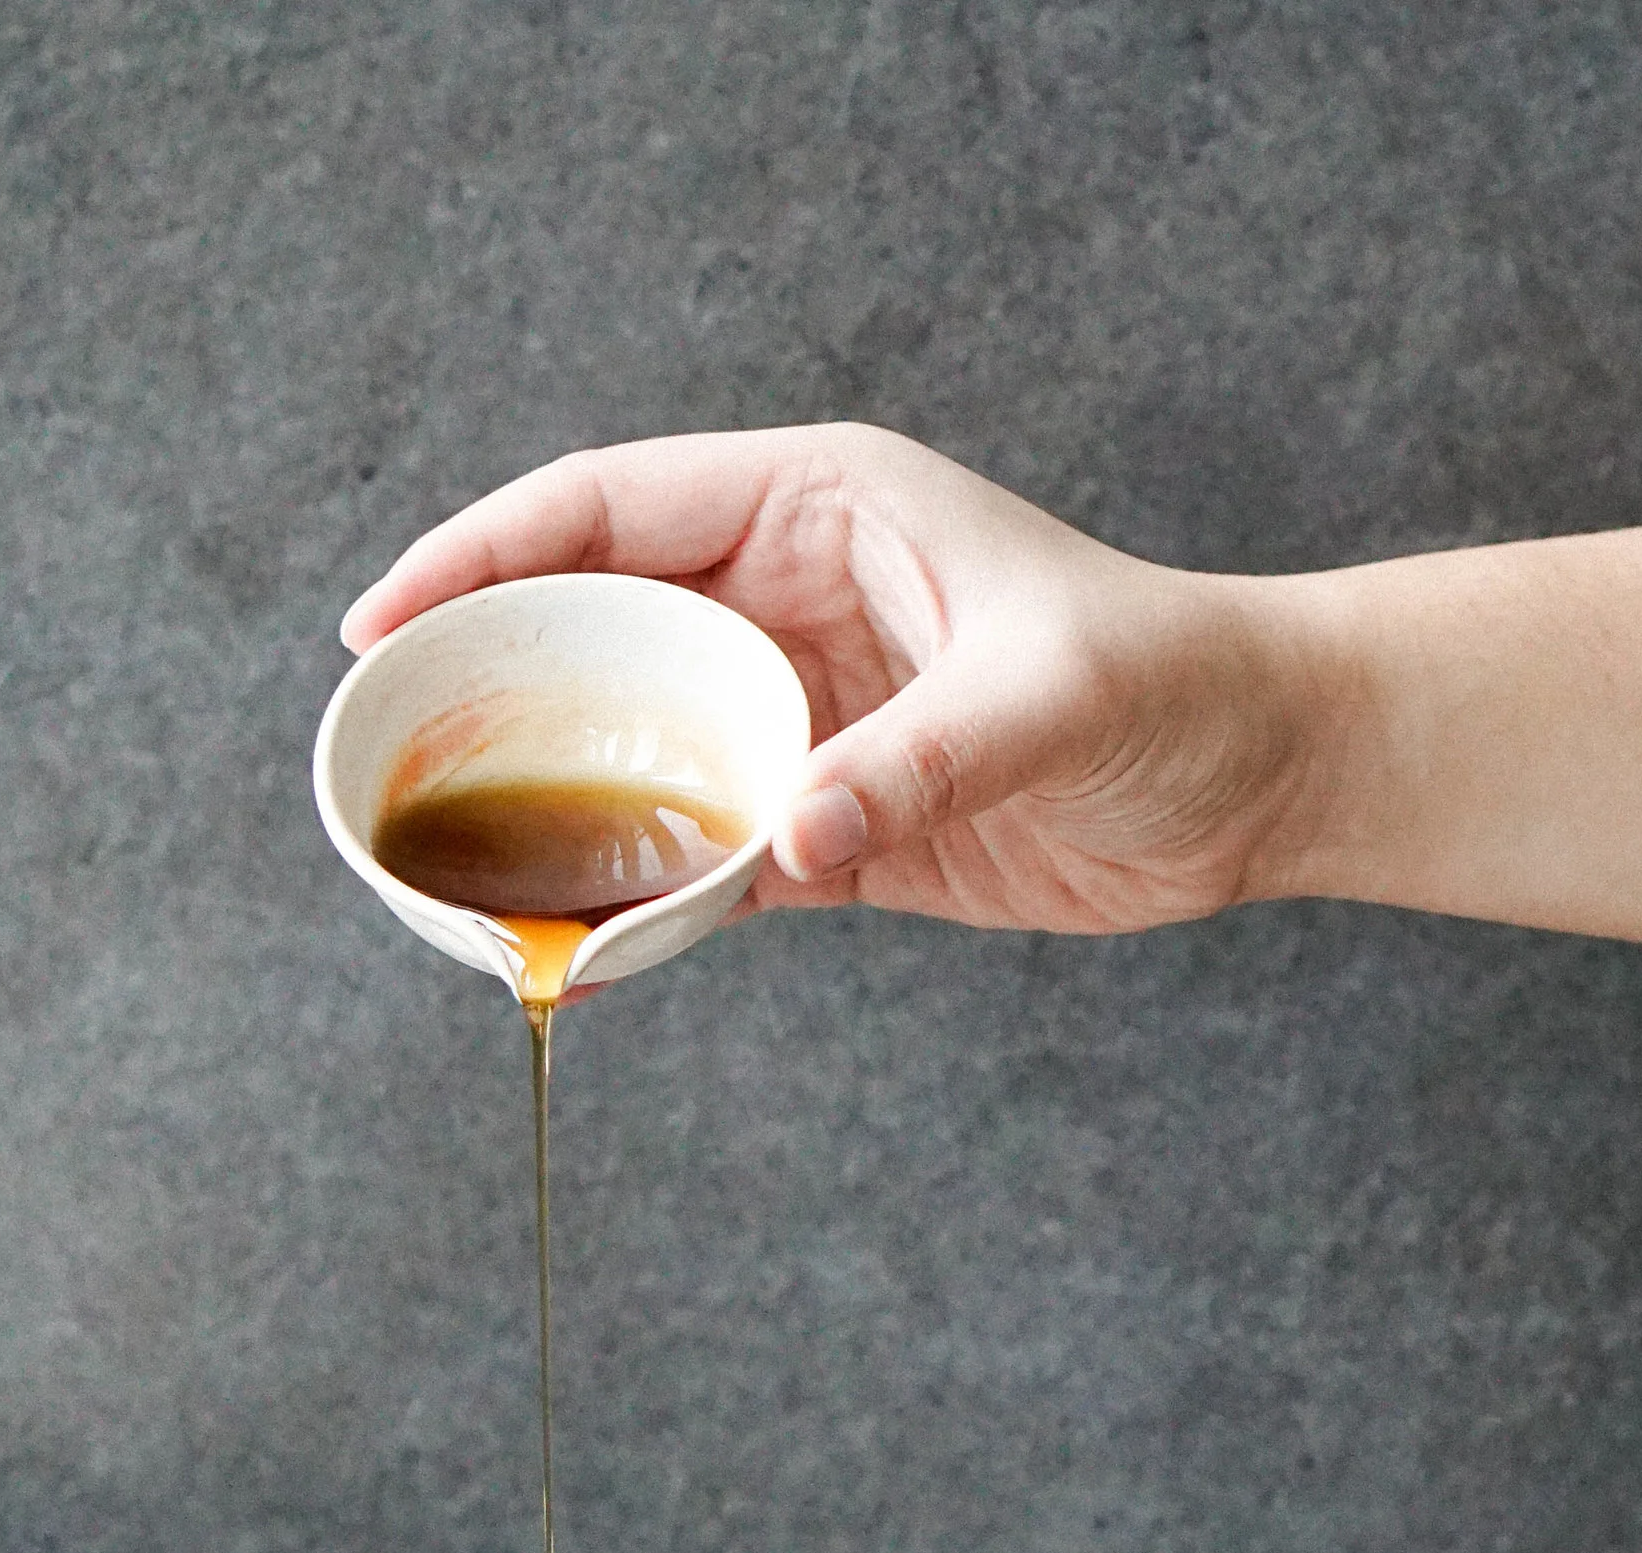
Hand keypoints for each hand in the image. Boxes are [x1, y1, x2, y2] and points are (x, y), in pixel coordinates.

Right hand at [340, 425, 1329, 932]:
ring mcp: (801, 716)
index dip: (482, 557)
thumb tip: (788, 839)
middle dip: (485, 689)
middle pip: (590, 631)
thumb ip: (912, 766)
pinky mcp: (832, 824)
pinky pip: (705, 861)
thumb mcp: (1042, 703)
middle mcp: (789, 600)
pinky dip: (642, 907)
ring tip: (454, 874)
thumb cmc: (1167, 685)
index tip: (385, 622)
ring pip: (633, 753)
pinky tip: (580, 956)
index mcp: (817, 507)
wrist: (1258, 775)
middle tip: (383, 762)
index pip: (609, 510)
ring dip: (552, 810)